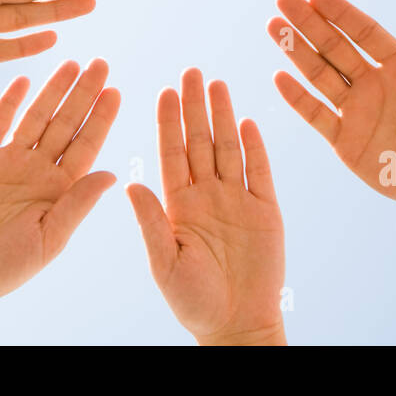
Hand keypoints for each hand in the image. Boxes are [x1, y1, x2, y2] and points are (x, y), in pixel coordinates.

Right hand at [0, 60, 120, 335]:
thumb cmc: (9, 265)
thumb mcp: (52, 237)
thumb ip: (79, 203)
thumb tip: (113, 174)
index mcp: (59, 188)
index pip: (86, 145)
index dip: (101, 118)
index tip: (116, 92)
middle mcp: (37, 169)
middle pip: (65, 123)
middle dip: (84, 94)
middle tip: (101, 64)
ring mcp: (8, 160)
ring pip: (35, 116)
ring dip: (53, 90)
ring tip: (71, 63)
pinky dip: (9, 102)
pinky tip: (24, 80)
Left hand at [127, 70, 285, 345]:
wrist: (235, 324)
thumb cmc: (193, 301)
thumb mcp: (164, 262)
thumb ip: (150, 221)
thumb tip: (129, 182)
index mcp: (178, 204)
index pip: (171, 153)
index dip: (168, 122)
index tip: (163, 91)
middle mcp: (206, 195)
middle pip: (200, 142)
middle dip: (194, 107)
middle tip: (190, 71)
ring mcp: (236, 200)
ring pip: (229, 149)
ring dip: (224, 116)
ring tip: (217, 84)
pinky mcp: (265, 210)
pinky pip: (260, 172)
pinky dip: (255, 147)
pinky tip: (248, 121)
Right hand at [268, 0, 395, 222]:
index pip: (366, 32)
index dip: (342, 13)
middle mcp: (374, 82)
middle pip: (335, 46)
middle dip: (309, 23)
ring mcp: (356, 109)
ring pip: (320, 74)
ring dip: (296, 51)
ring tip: (274, 26)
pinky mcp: (345, 139)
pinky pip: (316, 115)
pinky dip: (297, 98)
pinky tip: (278, 77)